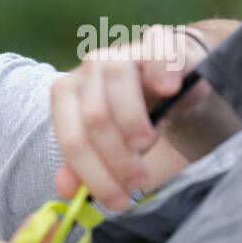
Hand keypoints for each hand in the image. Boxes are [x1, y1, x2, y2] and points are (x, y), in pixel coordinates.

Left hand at [51, 20, 238, 209]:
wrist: (174, 82)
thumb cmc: (136, 118)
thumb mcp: (110, 147)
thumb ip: (87, 166)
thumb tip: (67, 190)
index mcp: (66, 95)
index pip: (71, 139)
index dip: (93, 175)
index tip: (118, 201)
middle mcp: (88, 70)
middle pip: (94, 117)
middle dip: (116, 158)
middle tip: (137, 181)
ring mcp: (122, 52)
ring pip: (117, 82)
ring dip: (133, 121)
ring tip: (146, 144)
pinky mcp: (158, 41)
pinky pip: (156, 50)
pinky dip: (161, 70)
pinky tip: (170, 90)